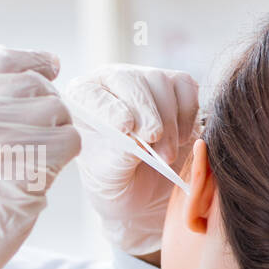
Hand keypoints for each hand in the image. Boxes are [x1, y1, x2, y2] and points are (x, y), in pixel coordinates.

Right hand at [0, 46, 80, 268]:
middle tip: (37, 144)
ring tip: (32, 164)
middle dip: (49, 111)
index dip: (37, 64)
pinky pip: (70, 142)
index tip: (53, 70)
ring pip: (60, 112)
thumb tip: (38, 62)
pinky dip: (65, 160)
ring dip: (59, 137)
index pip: (7, 60)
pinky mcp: (21, 167)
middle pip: (39, 86)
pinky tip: (40, 178)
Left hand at [64, 64, 200, 255]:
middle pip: (128, 80)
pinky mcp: (175, 85)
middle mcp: (110, 84)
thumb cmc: (117, 180)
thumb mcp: (111, 177)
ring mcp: (144, 80)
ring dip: (168, 120)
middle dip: (144, 111)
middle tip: (153, 138)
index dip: (107, 107)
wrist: (146, 188)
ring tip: (166, 155)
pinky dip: (186, 115)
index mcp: (81, 103)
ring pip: (159, 82)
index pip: (88, 93)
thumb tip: (138, 140)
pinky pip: (184, 86)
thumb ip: (119, 156)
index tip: (124, 127)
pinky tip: (179, 140)